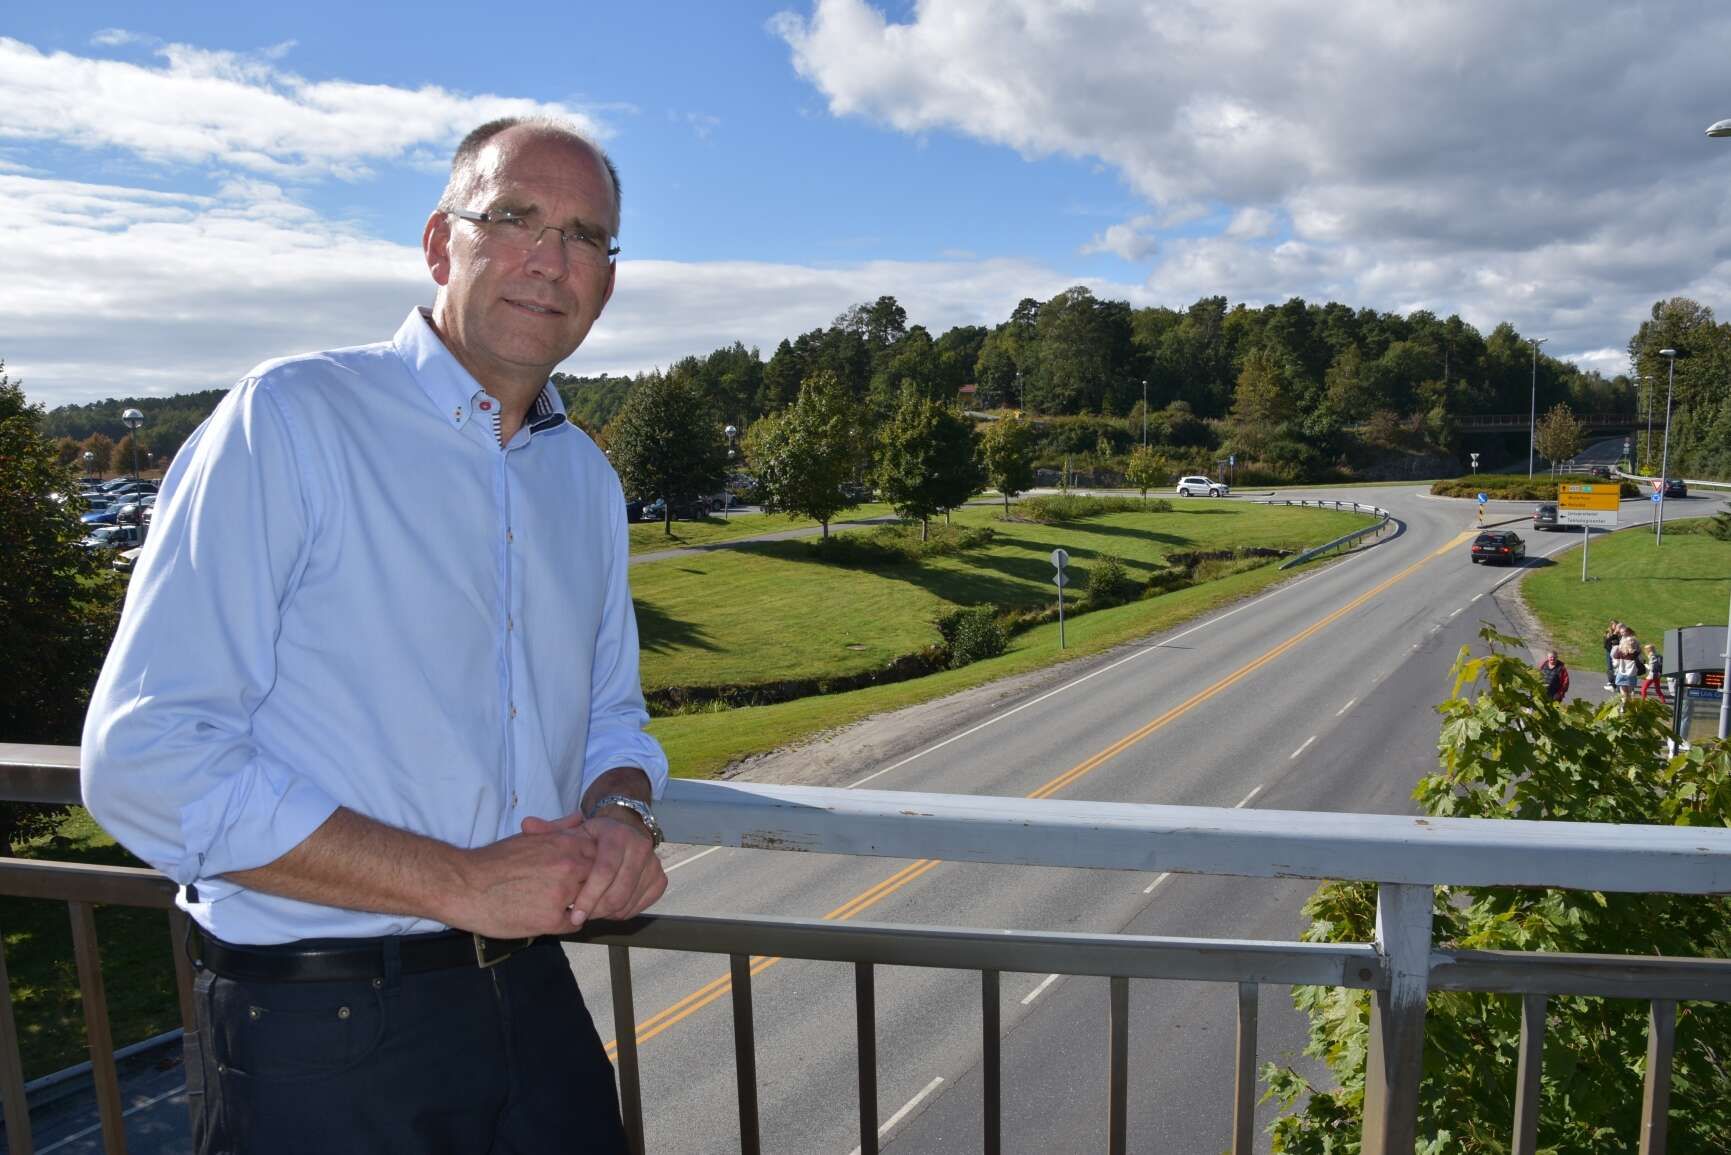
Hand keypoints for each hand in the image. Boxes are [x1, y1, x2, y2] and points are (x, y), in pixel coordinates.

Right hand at [446, 827, 599, 938]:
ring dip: (583, 905)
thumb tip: (580, 818)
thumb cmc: (495, 860)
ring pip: (591, 903)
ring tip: (567, 906)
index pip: (601, 856)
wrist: (465, 885)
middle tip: (580, 892)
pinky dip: (567, 922)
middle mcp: (569, 867)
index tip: (584, 873)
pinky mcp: (551, 920)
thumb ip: (560, 828)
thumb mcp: (529, 836)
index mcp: (565, 844)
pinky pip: (574, 923)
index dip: (595, 866)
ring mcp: (562, 895)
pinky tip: (552, 918)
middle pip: (600, 880)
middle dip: (593, 886)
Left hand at [524, 809, 665, 929]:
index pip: (604, 871)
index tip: (573, 915)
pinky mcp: (660, 878)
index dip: (588, 896)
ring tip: (590, 913)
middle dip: (596, 911)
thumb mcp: (572, 832)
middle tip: (579, 919)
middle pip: (618, 892)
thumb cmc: (591, 837)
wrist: (623, 830)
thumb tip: (527, 824)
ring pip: (629, 902)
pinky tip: (607, 910)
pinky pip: (641, 905)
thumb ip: (549, 831)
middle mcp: (640, 846)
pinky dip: (622, 913)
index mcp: (617, 834)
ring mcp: (653, 863)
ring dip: (607, 914)